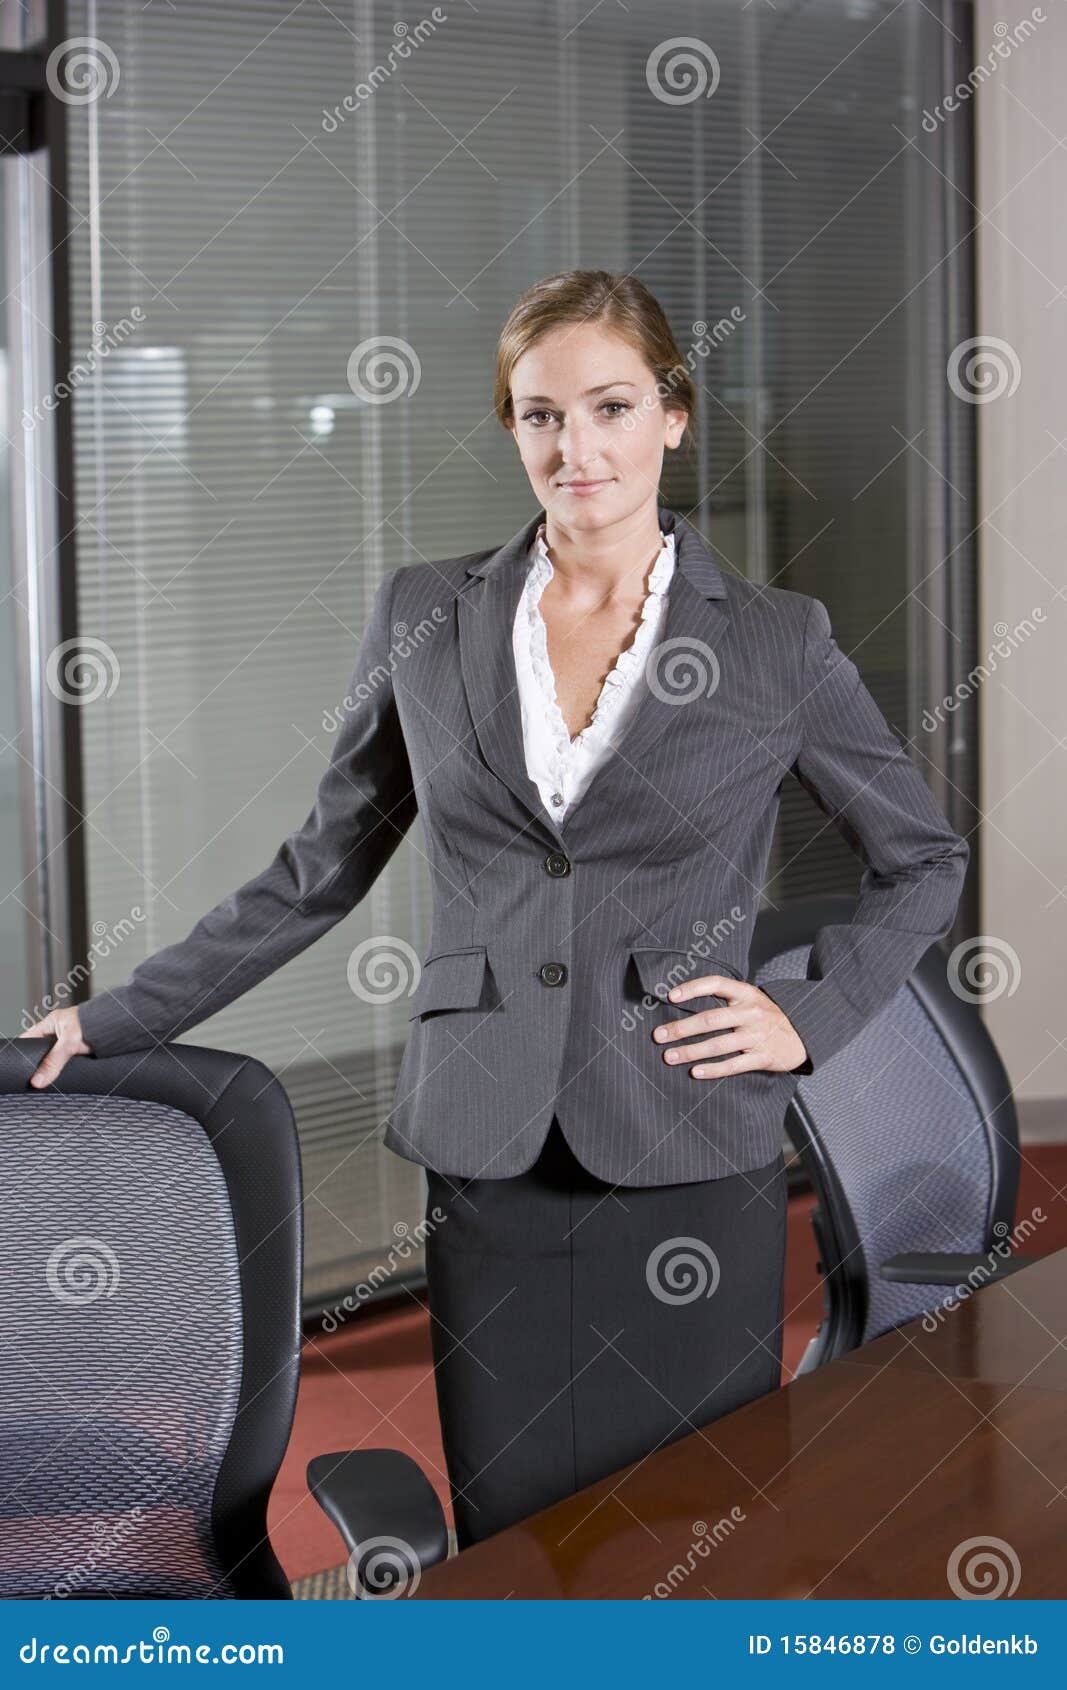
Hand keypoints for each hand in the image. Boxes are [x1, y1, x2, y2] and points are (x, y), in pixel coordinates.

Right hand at [19, 1007, 90, 1087]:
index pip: (28, 1039)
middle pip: (41, 1051)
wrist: (120, 1024)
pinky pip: (67, 1060)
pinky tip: (64, 1074)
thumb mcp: (69, 1043)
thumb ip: (53, 1061)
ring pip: (54, 1057)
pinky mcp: (79, 1048)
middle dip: (39, 1063)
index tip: (19, 1067)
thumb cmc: (96, 1022)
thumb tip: (38, 1080)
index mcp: (50, 1023)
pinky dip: (65, 1067)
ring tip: (49, 1077)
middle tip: (35, 1076)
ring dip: (54, 1066)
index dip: (22, 1052)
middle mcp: (58, 1031)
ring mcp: (69, 1040)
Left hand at [651, 974, 807, 1078]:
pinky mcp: (763, 1057)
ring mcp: (758, 1035)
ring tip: (670, 1056)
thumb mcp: (752, 999)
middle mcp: (751, 1013)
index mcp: (747, 993)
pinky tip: (696, 1072)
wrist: (803, 1034)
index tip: (671, 996)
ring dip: (690, 1051)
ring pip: (718, 1044)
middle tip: (659, 1035)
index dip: (693, 988)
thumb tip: (684, 1003)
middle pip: (710, 1019)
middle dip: (681, 1028)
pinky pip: (734, 1065)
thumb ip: (727, 999)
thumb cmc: (768, 1016)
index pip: (716, 984)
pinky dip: (713, 1069)